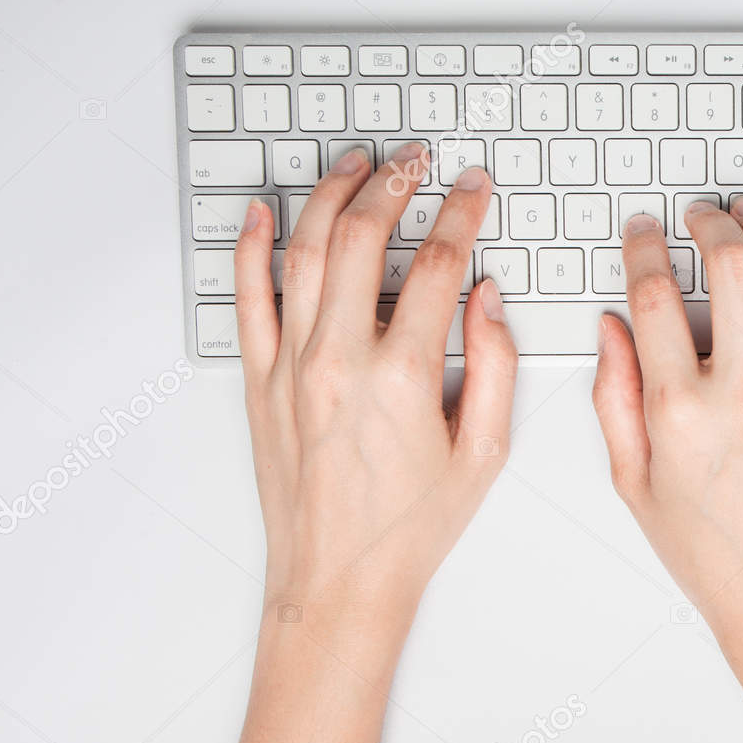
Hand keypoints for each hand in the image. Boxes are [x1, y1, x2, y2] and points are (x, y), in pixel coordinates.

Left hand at [234, 144, 517, 638]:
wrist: (338, 580)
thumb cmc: (410, 528)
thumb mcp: (483, 454)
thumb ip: (495, 368)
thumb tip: (487, 299)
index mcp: (404, 378)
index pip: (439, 267)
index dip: (461, 215)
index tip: (473, 190)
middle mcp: (340, 361)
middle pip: (363, 239)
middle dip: (396, 185)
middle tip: (416, 162)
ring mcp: (291, 367)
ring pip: (304, 252)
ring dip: (331, 196)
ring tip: (355, 166)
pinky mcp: (259, 381)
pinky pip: (247, 297)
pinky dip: (253, 247)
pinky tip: (266, 214)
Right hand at [592, 200, 742, 655]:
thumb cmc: (712, 556)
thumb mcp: (635, 484)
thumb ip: (615, 400)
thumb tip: (611, 331)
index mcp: (680, 413)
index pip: (654, 298)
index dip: (642, 250)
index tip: (642, 233)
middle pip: (731, 270)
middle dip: (709, 225)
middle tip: (698, 216)